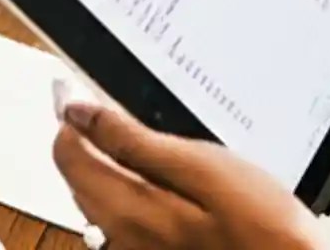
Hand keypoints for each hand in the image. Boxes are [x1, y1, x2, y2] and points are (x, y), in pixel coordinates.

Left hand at [53, 101, 327, 249]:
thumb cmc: (261, 228)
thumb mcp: (203, 169)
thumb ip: (135, 141)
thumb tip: (82, 113)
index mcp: (126, 211)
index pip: (68, 154)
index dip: (74, 116)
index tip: (85, 93)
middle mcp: (120, 238)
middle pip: (82, 179)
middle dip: (92, 140)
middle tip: (116, 108)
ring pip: (104, 200)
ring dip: (115, 167)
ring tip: (149, 140)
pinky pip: (129, 220)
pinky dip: (138, 192)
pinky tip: (173, 183)